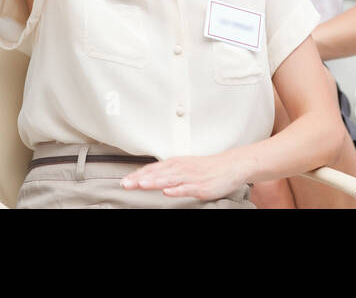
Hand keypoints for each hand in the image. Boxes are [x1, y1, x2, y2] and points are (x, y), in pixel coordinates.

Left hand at [121, 152, 248, 201]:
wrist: (231, 165)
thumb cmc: (207, 168)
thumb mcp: (184, 166)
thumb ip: (167, 171)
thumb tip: (149, 176)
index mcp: (175, 163)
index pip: (152, 169)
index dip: (137, 174)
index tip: (124, 180)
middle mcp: (181, 169)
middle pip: (157, 174)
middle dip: (140, 179)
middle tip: (125, 184)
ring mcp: (190, 177)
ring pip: (169, 179)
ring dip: (154, 182)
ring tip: (141, 185)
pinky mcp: (201, 187)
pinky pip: (187, 188)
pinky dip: (176, 190)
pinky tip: (167, 192)